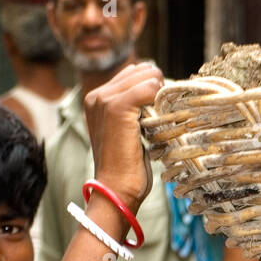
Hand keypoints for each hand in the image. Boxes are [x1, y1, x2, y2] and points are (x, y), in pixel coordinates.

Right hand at [83, 61, 163, 213]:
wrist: (116, 189)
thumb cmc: (126, 167)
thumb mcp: (128, 133)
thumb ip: (135, 110)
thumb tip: (155, 89)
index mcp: (95, 99)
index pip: (132, 75)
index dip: (152, 87)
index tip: (160, 109)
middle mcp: (96, 95)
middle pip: (139, 71)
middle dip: (158, 88)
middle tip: (164, 113)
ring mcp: (105, 100)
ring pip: (145, 76)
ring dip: (160, 94)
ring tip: (162, 117)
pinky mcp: (116, 107)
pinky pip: (148, 87)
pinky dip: (159, 99)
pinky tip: (161, 117)